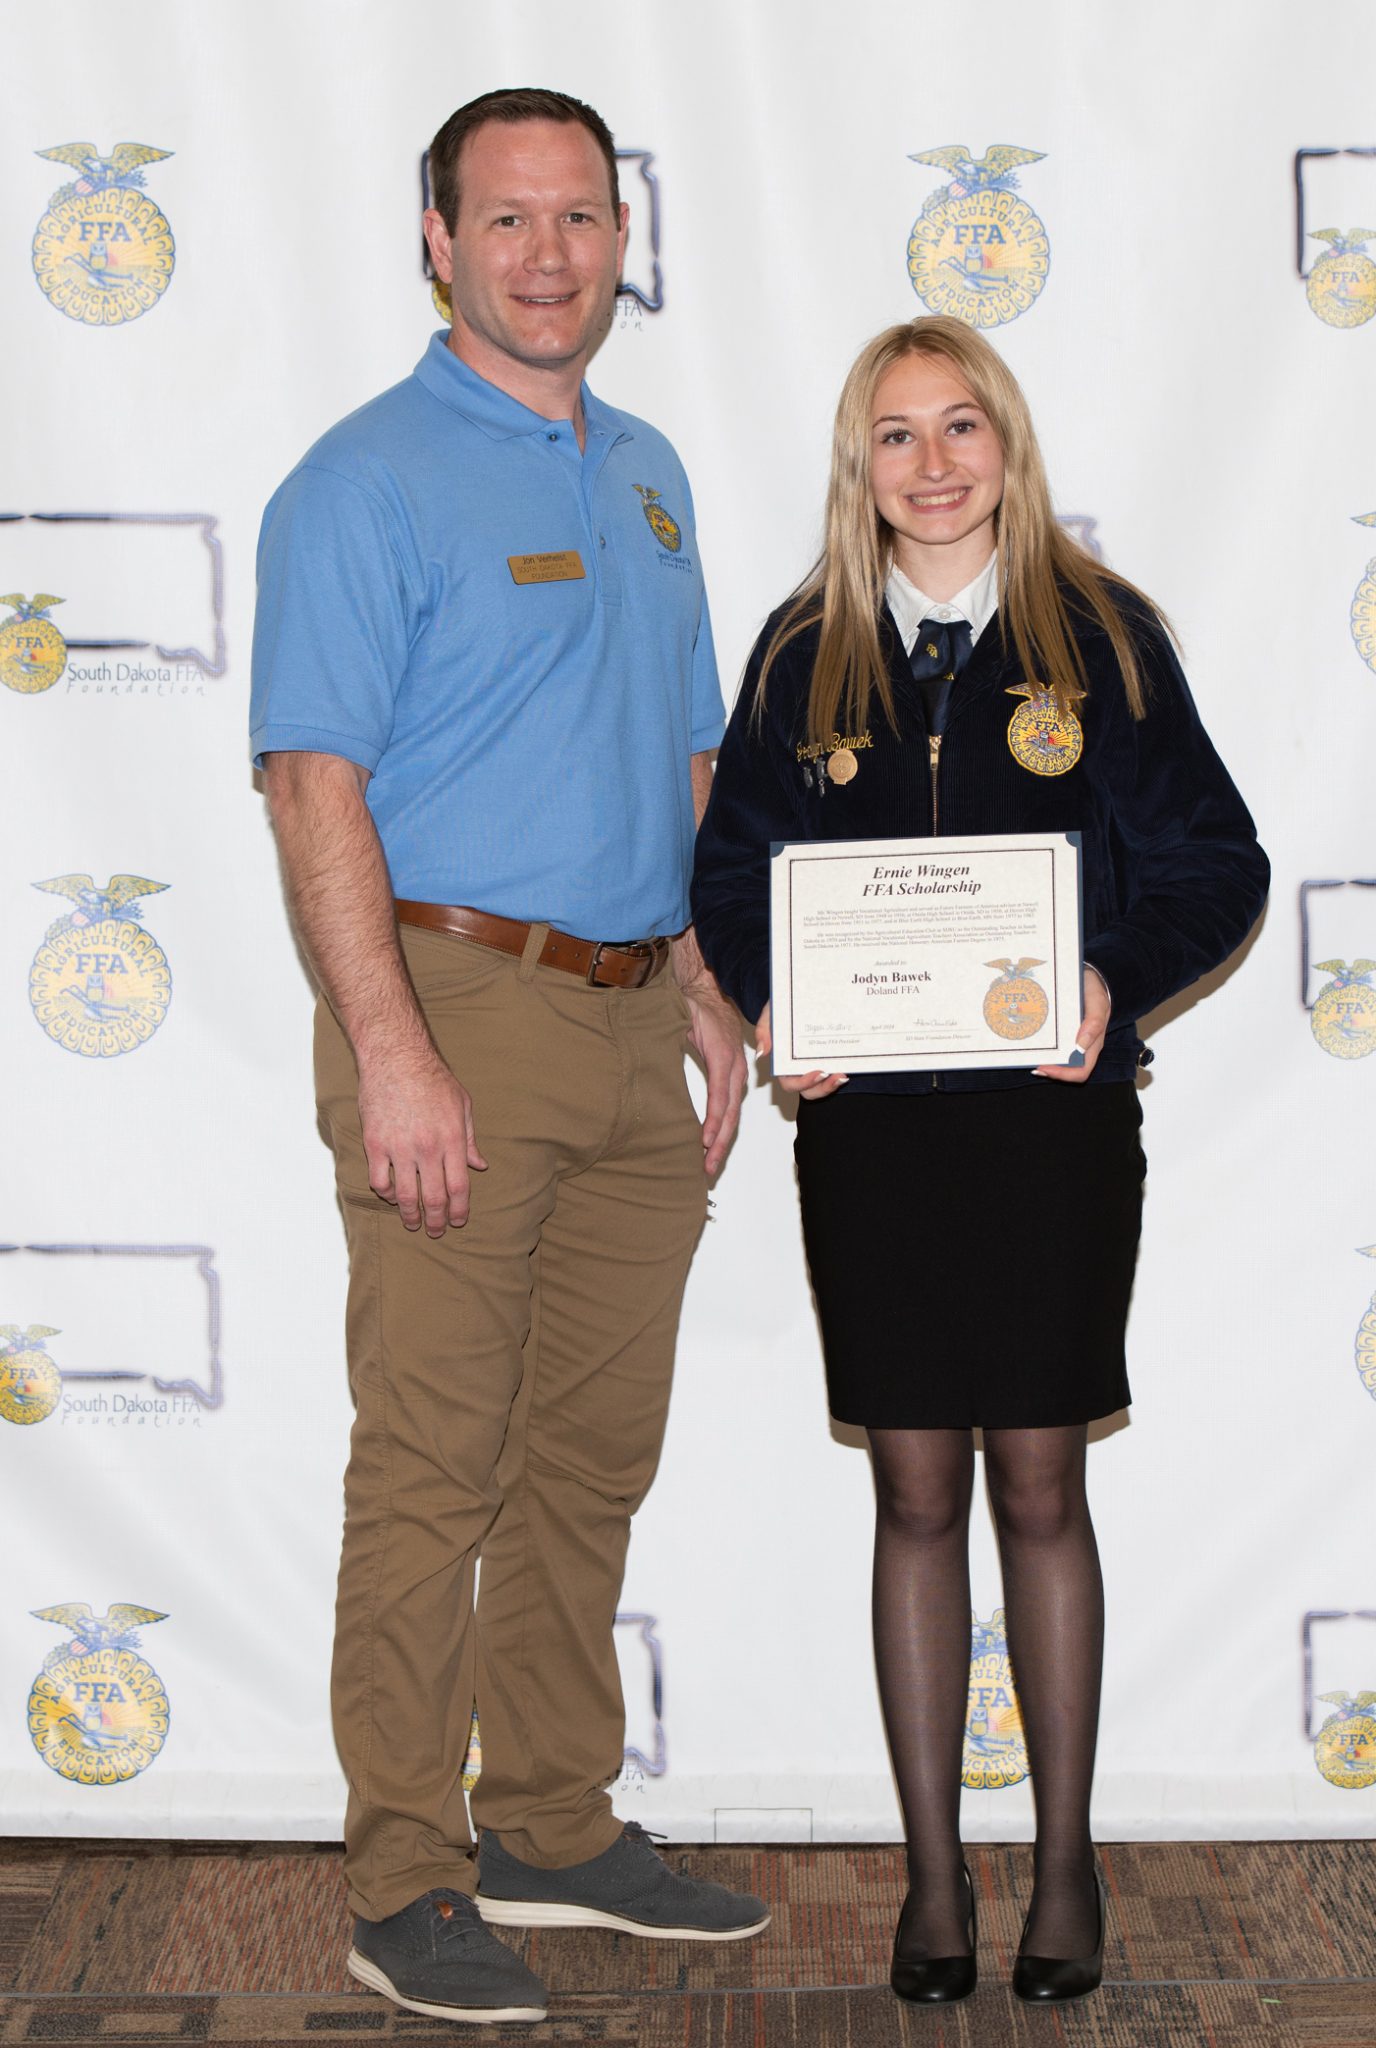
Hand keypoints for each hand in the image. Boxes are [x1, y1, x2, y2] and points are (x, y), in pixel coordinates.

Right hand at [356, 1049, 487, 1234]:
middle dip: (437, 1220)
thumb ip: (470, 1139)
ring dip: (410, 1214)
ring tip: (414, 1223)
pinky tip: (392, 1196)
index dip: (459, 1210)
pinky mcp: (375, 1143)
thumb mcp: (463, 1105)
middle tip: (436, 1231)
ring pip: (405, 1195)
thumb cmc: (433, 1078)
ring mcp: (399, 1147)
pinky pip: (379, 1180)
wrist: (397, 1057)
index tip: (458, 1221)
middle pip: (434, 1197)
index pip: (459, 1188)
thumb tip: (480, 1166)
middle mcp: (427, 1148)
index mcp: (452, 1139)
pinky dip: (386, 1194)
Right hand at [681, 981, 747, 1175]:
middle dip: (720, 1147)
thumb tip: (676, 1096)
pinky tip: (707, 1134)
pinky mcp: (722, 1057)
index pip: (728, 1112)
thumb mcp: (698, 1051)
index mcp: (730, 1072)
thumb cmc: (697, 1018)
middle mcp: (735, 1072)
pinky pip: (718, 1093)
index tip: (709, 1158)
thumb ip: (697, 1074)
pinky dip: (714, 1116)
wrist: (697, 990)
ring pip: (728, 1110)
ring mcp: (731, 1066)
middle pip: (731, 1118)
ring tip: (707, 1159)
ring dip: (718, 1138)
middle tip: (708, 1170)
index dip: (721, 1138)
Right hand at [756, 1000, 848, 1100]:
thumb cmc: (783, 1007)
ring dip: (832, 1085)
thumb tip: (762, 1053)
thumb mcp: (771, 1013)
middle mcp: (798, 1068)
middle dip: (822, 1087)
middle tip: (835, 1076)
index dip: (803, 1083)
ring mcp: (813, 1064)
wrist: (801, 994)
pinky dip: (839, 1074)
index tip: (818, 1073)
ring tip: (842, 1076)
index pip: (790, 1083)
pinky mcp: (827, 1059)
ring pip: (821, 1087)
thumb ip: (763, 1030)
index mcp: (783, 1062)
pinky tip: (849, 1068)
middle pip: (808, 1090)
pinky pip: (833, 1074)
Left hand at [1035, 967, 1110, 1082]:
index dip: (1064, 1074)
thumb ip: (1094, 1022)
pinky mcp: (1061, 1032)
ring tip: (1029, 1053)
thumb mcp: (1097, 1002)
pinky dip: (1042, 1046)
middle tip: (1033, 1062)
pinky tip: (1031, 1041)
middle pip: (1066, 1069)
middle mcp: (1081, 1046)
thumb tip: (1081, 1046)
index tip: (1045, 1067)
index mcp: (1093, 1044)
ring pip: (1057, 1059)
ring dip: (1043, 1059)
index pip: (1081, 1071)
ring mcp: (1070, 1039)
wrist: (1088, 976)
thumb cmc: (1095, 990)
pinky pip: (1052, 1044)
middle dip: (1049, 1069)